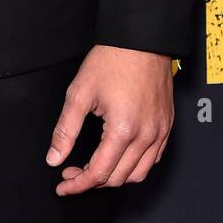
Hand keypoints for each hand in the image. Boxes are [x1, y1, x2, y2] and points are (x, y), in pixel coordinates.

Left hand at [45, 44, 173, 193]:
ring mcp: (160, 131)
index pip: (98, 173)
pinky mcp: (167, 125)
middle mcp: (146, 135)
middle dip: (91, 181)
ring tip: (93, 167)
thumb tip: (54, 157)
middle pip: (118, 178)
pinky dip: (134, 166)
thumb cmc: (112, 59)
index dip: (78, 184)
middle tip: (71, 171)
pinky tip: (118, 156)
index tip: (63, 185)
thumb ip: (66, 129)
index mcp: (123, 130)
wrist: (141, 38)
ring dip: (114, 176)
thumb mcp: (79, 92)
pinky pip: (153, 159)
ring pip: (138, 174)